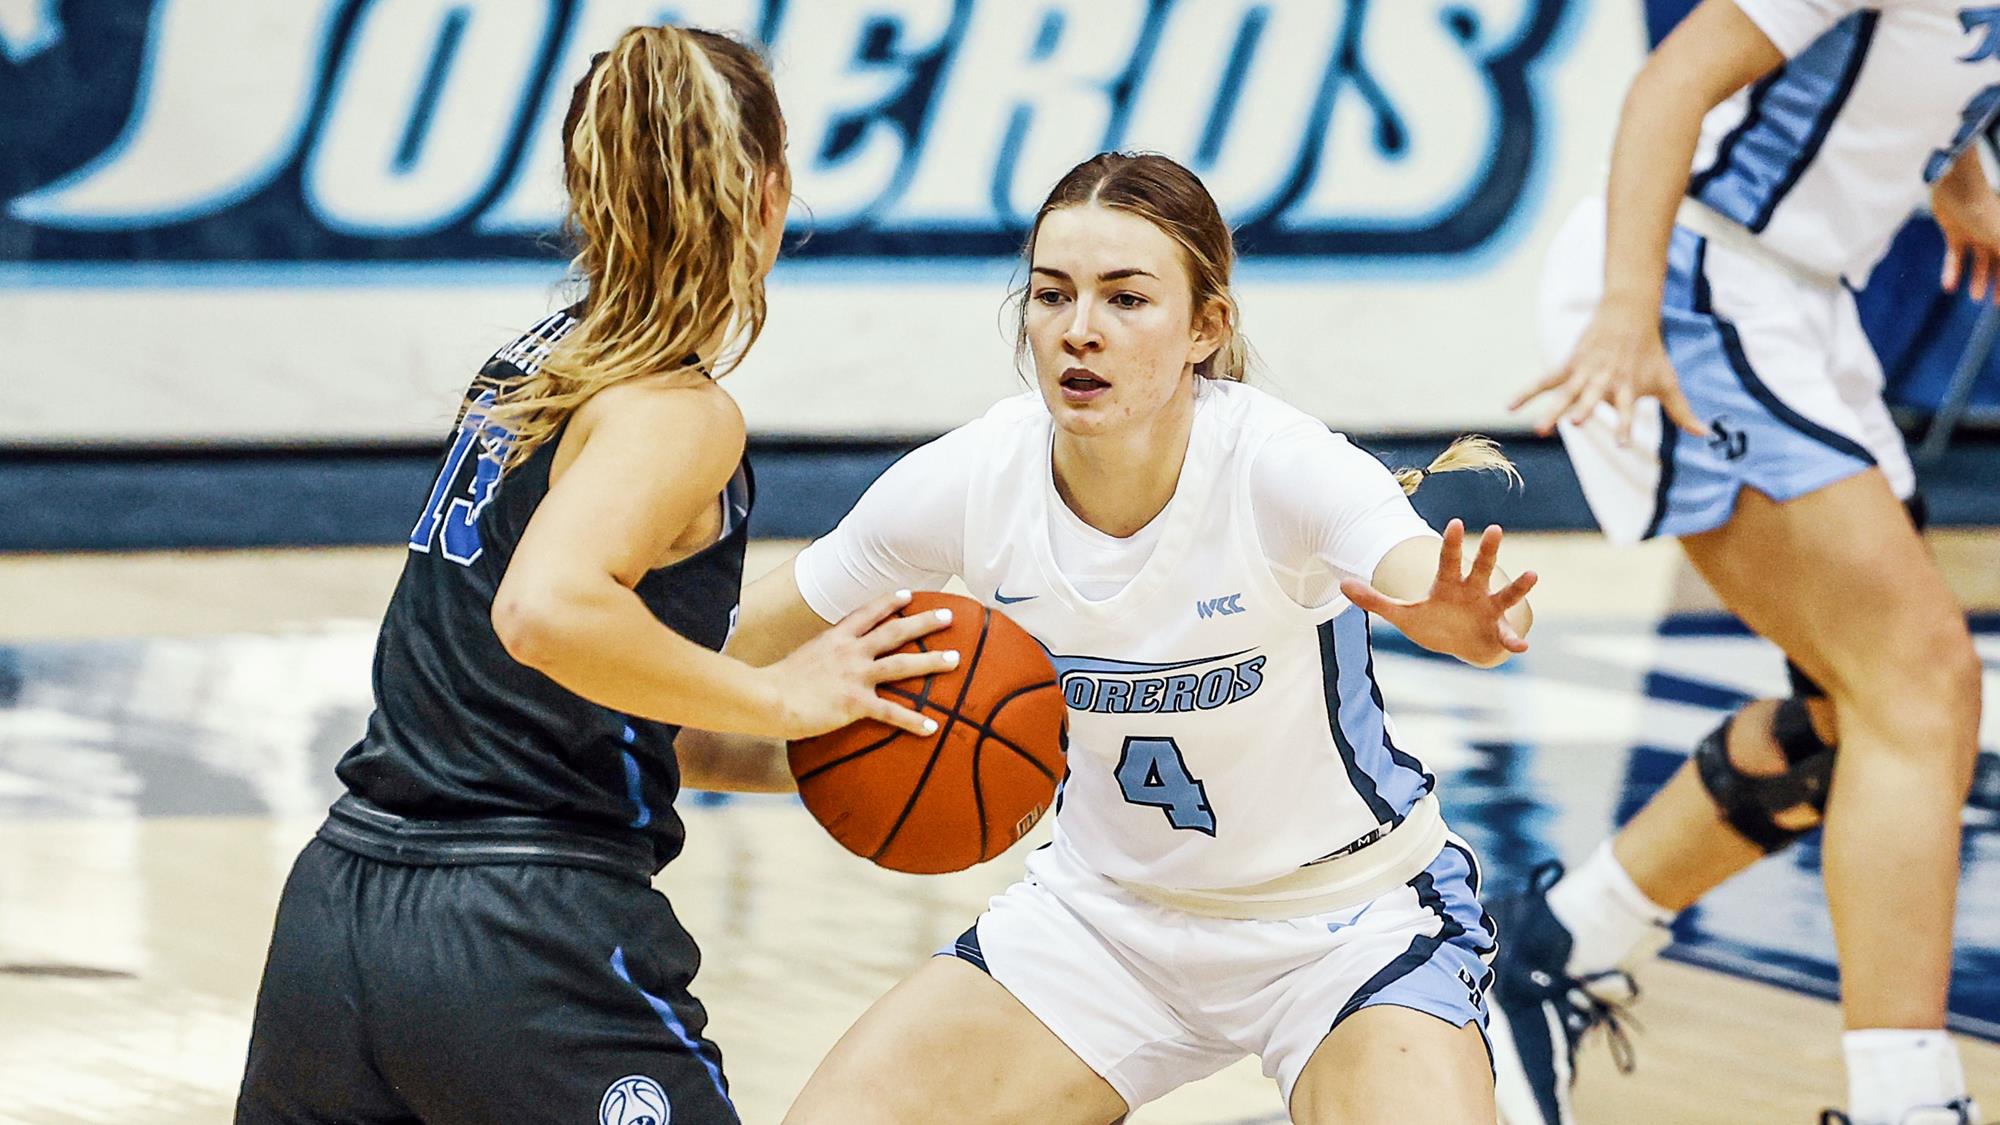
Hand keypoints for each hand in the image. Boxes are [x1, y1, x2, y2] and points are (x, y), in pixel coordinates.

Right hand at [766, 590, 959, 739]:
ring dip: (931, 662)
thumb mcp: (802, 660)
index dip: (889, 602)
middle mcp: (849, 652)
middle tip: (949, 616)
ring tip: (956, 660)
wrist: (767, 697)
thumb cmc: (776, 684)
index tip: (908, 595)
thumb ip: (820, 658)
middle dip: (924, 622)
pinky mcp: (855, 703)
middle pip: (894, 632)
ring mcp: (854, 676)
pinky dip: (914, 720)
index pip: (867, 613)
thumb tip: (824, 666)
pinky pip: (891, 712)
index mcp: (835, 639)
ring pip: (902, 664)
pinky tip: (933, 726)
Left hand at [1339, 521, 1537, 668]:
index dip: (1451, 543)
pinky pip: (1507, 634)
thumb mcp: (1400, 615)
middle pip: (1481, 567)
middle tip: (1495, 529)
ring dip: (1518, 586)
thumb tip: (1343, 586)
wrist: (1456, 644)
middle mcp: (1472, 590)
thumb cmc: (1431, 623)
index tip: (1456, 523)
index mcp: (1448, 584)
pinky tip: (1521, 645)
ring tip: (1532, 575)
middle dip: (1488, 550)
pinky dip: (1513, 639)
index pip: (1448, 560)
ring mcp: (1488, 609)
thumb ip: (1374, 601)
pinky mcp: (1497, 631)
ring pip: (1505, 595)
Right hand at [1510, 302, 1705, 442]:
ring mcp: (1585, 372)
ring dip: (1552, 410)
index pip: (1627, 409)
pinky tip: (1509, 406)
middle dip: (1583, 409)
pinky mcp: (1570, 364)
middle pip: (1592, 398)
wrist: (1630, 313)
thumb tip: (1706, 434)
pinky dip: (1527, 392)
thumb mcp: (1669, 382)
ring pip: (1566, 393)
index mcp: (1629, 387)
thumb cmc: (1651, 353)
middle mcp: (1605, 381)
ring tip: (1539, 429)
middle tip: (1575, 422)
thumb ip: (1683, 412)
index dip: (1624, 424)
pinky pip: (1545, 380)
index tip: (1622, 443)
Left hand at [1933, 175, 1999, 301]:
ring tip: (1975, 296)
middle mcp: (1996, 230)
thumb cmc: (1983, 208)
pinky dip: (1954, 270)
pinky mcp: (1955, 231)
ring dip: (1978, 278)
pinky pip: (1956, 255)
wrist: (1954, 184)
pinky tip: (1949, 287)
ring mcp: (1976, 231)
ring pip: (1980, 260)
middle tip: (1996, 303)